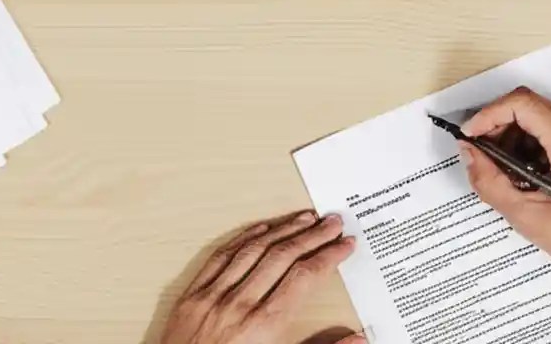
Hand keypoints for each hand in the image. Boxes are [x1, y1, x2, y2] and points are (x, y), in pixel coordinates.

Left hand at [160, 211, 363, 343]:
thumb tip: (358, 340)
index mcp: (263, 328)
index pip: (304, 278)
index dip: (329, 257)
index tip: (346, 246)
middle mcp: (238, 306)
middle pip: (283, 257)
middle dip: (313, 236)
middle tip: (333, 223)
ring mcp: (212, 298)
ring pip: (253, 250)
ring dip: (283, 230)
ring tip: (305, 219)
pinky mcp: (192, 297)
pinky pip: (220, 258)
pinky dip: (243, 239)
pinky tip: (260, 228)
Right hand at [460, 88, 550, 343]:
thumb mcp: (528, 216)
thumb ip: (491, 181)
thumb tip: (470, 153)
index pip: (523, 104)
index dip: (489, 115)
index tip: (470, 135)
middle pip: (531, 106)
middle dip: (499, 125)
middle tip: (482, 154)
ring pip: (542, 116)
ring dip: (516, 135)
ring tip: (506, 170)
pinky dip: (534, 143)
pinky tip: (528, 173)